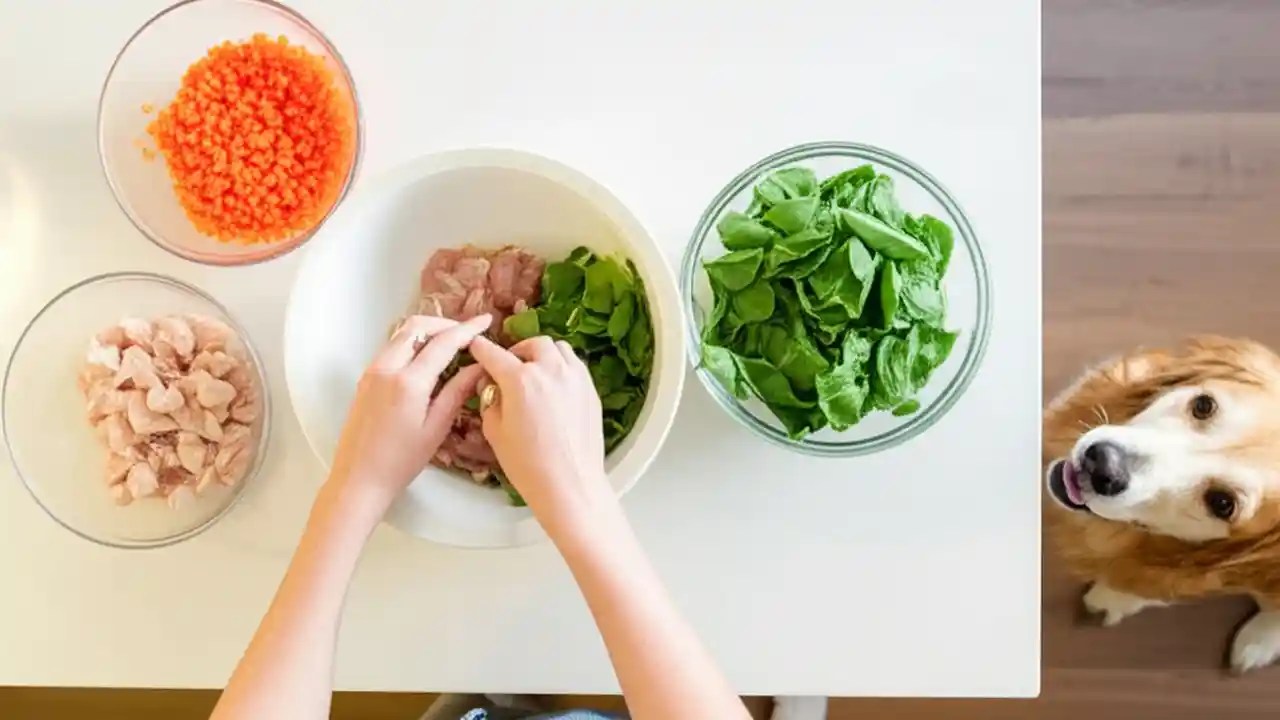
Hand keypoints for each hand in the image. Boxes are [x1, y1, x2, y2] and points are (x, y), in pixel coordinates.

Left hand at [329, 315, 489, 507]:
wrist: (358, 479)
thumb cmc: (400, 462)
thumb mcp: (436, 428)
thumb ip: (457, 392)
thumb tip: (478, 367)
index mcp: (408, 382)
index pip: (443, 342)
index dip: (468, 329)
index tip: (486, 320)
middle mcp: (386, 368)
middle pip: (418, 327)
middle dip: (445, 324)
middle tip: (467, 333)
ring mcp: (372, 371)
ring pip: (402, 334)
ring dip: (428, 332)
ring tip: (451, 343)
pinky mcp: (365, 379)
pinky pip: (392, 348)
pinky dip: (413, 344)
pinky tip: (428, 359)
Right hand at [469, 335, 611, 537]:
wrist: (570, 484)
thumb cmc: (528, 464)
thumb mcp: (495, 432)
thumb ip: (489, 401)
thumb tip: (490, 385)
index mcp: (520, 380)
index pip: (494, 354)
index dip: (481, 349)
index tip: (476, 347)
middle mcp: (550, 370)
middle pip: (533, 344)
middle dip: (517, 351)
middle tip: (509, 367)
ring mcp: (575, 378)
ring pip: (558, 349)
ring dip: (543, 354)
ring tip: (535, 372)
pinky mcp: (591, 390)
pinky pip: (574, 365)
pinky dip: (561, 366)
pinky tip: (554, 386)